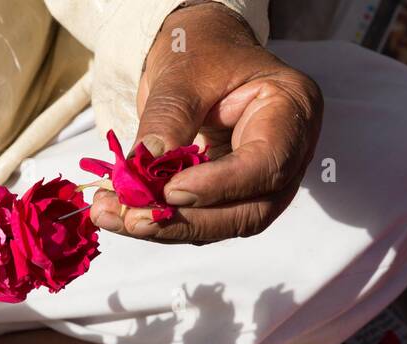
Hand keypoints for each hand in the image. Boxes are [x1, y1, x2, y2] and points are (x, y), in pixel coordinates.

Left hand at [91, 2, 323, 243]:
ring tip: (114, 216)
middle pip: (247, 210)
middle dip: (186, 221)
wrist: (198, 55)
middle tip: (133, 218)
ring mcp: (261, 182)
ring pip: (220, 225)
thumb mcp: (185, 73)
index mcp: (292, 111)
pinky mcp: (229, 198)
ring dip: (165, 228)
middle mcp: (286, 155)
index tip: (170, 191)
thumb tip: (143, 170)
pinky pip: (199, 221)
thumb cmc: (203, 51)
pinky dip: (159, 221)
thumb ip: (168, 119)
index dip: (219, 186)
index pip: (267, 165)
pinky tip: (120, 214)